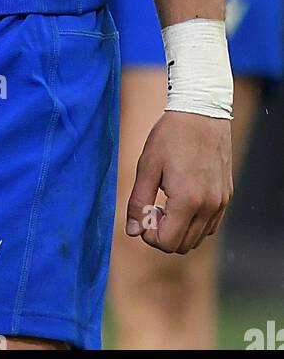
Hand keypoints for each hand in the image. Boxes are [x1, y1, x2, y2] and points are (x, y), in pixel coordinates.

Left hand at [126, 110, 232, 252]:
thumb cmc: (170, 136)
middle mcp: (209, 206)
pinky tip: (182, 200)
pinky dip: (194, 223)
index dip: (149, 235)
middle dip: (163, 234)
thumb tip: (133, 231)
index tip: (144, 213)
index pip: (167, 243)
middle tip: (153, 207)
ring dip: (179, 230)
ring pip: (198, 238)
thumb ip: (138, 202)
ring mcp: (221, 203)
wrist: (200, 113)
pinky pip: (210, 225)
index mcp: (187, 200)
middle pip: (183, 245)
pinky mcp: (226, 196)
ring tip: (166, 202)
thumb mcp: (147, 166)